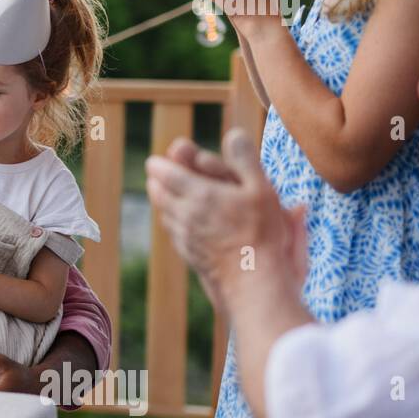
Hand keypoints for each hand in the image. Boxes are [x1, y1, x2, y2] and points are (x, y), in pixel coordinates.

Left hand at [145, 128, 305, 309]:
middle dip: (159, 178)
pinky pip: (174, 231)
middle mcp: (182, 215)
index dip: (161, 162)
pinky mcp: (188, 254)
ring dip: (165, 199)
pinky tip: (186, 219)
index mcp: (197, 194)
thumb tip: (233, 134)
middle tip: (163, 171)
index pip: (162, 171)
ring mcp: (183, 237)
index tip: (166, 156)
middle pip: (157, 191)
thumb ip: (244, 159)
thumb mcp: (260, 189)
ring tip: (172, 191)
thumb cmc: (261, 234)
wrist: (254, 284)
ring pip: (163, 211)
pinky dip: (174, 220)